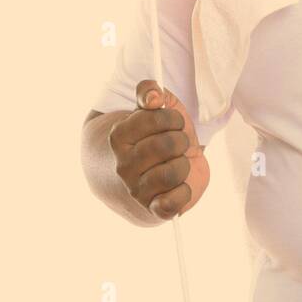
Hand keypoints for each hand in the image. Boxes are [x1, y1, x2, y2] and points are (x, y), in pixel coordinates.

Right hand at [107, 79, 209, 219]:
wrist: (146, 175)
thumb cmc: (153, 138)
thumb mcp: (152, 109)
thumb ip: (149, 92)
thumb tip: (153, 97)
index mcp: (118, 138)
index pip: (154, 118)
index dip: (172, 117)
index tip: (173, 123)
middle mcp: (123, 165)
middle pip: (168, 145)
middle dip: (181, 140)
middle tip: (177, 144)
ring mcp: (136, 190)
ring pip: (173, 173)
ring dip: (183, 164)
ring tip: (177, 163)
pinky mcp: (153, 209)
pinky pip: (172, 204)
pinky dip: (183, 193)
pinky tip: (180, 185)